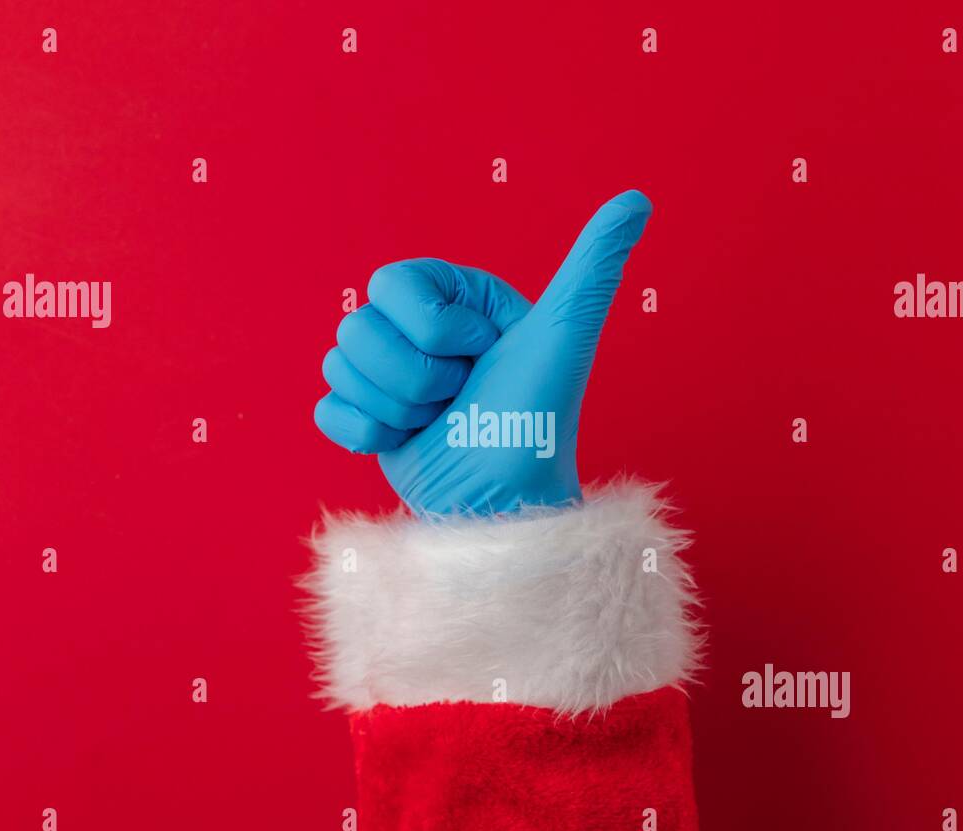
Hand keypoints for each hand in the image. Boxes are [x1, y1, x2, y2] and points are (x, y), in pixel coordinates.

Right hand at [314, 189, 651, 514]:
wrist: (506, 499)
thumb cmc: (537, 418)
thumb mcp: (562, 333)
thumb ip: (594, 264)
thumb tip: (636, 198)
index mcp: (450, 298)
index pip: (391, 283)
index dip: (432, 328)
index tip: (480, 352)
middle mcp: (411, 330)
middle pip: (357, 326)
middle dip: (415, 376)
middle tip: (460, 396)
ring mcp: (382, 373)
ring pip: (339, 364)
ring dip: (396, 407)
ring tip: (439, 421)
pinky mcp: (362, 416)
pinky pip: (326, 409)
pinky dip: (366, 433)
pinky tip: (407, 441)